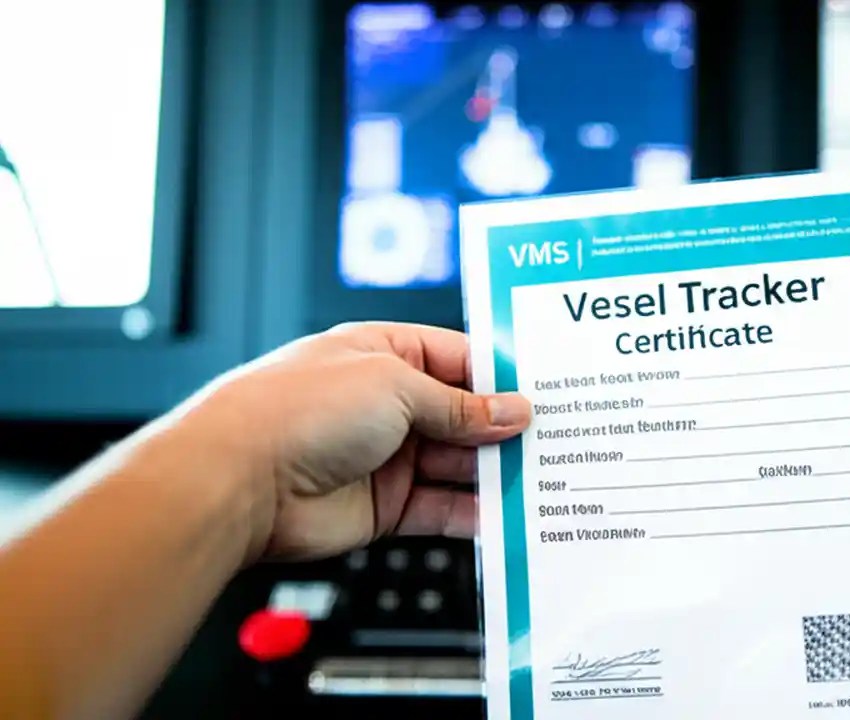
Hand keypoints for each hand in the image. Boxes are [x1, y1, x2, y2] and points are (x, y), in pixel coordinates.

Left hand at [190, 322, 530, 563]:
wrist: (237, 482)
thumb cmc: (296, 411)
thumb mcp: (396, 386)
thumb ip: (460, 406)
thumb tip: (511, 411)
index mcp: (384, 353)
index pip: (460, 359)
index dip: (502, 378)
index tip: (545, 394)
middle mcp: (385, 403)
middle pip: (464, 416)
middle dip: (504, 429)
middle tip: (553, 442)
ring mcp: (385, 456)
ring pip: (457, 466)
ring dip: (493, 473)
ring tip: (539, 480)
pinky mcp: (383, 506)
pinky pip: (440, 509)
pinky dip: (472, 514)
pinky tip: (502, 516)